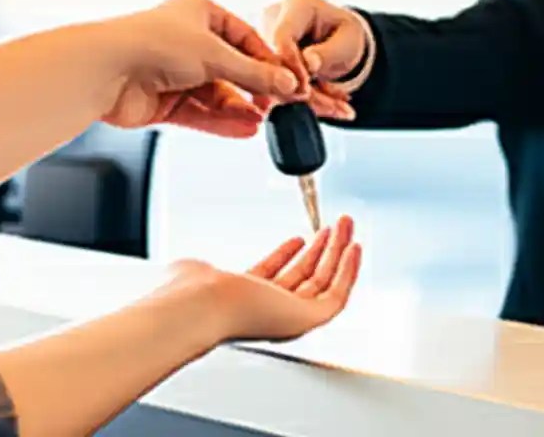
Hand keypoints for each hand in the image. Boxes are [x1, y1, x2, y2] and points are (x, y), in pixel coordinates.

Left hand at [101, 0, 300, 136]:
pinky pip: (200, 113)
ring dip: (238, 108)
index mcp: (198, 14)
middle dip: (253, 89)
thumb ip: (255, 74)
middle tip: (276, 105)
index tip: (287, 80)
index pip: (244, 38)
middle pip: (231, 69)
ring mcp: (173, 73)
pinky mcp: (163, 101)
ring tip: (260, 122)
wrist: (106, 70)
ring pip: (215, 94)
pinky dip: (221, 121)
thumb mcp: (216, 55)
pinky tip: (243, 129)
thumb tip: (286, 84)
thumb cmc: (151, 43)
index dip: (266, 61)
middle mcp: (186, 41)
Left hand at [156, 216, 361, 342]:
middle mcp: (270, 311)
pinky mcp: (307, 318)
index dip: (291, 256)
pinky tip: (352, 248)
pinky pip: (337, 295)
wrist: (197, 305)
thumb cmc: (191, 293)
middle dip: (322, 248)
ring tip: (346, 226)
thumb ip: (201, 270)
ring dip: (338, 251)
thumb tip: (193, 267)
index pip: (276, 278)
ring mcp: (289, 316)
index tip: (301, 238)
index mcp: (244, 302)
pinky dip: (348, 271)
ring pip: (325, 282)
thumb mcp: (197, 272)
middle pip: (306, 277)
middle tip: (333, 226)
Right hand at [262, 0, 365, 120]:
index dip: (291, 64)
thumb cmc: (344, 36)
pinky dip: (298, 101)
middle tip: (328, 107)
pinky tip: (324, 107)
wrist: (338, 43)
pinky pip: (274, 86)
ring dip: (302, 100)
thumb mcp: (349, 41)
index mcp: (296, 5)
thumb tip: (309, 64)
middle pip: (274, 61)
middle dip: (298, 90)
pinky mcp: (262, 63)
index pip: (282, 35)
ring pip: (272, 78)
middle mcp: (274, 20)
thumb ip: (329, 51)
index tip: (305, 88)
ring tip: (336, 109)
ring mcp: (264, 41)